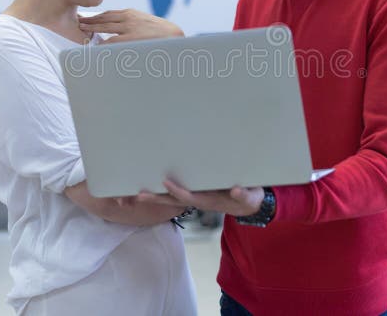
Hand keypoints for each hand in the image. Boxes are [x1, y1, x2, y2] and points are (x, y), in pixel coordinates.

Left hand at [78, 9, 183, 43]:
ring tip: (82, 31)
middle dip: (90, 21)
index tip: (87, 19)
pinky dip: (101, 44)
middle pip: (103, 18)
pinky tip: (94, 47)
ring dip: (92, 29)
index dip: (96, 16)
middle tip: (78, 22)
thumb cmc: (162, 33)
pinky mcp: (130, 39)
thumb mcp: (146, 24)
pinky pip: (111, 42)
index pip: (109, 13)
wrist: (176, 36)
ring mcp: (129, 28)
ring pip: (105, 28)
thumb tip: (122, 32)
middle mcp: (128, 18)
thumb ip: (133, 25)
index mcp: (132, 14)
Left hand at [137, 179, 263, 216]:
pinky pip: (175, 193)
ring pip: (171, 198)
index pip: (189, 196)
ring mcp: (196, 196)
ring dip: (155, 195)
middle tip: (138, 194)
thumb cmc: (248, 198)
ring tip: (137, 191)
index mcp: (209, 200)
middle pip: (173, 200)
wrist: (248, 204)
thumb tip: (236, 190)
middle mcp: (198, 199)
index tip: (165, 182)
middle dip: (157, 198)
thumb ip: (244, 194)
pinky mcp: (196, 191)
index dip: (177, 191)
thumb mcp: (249, 197)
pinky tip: (148, 186)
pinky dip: (162, 191)